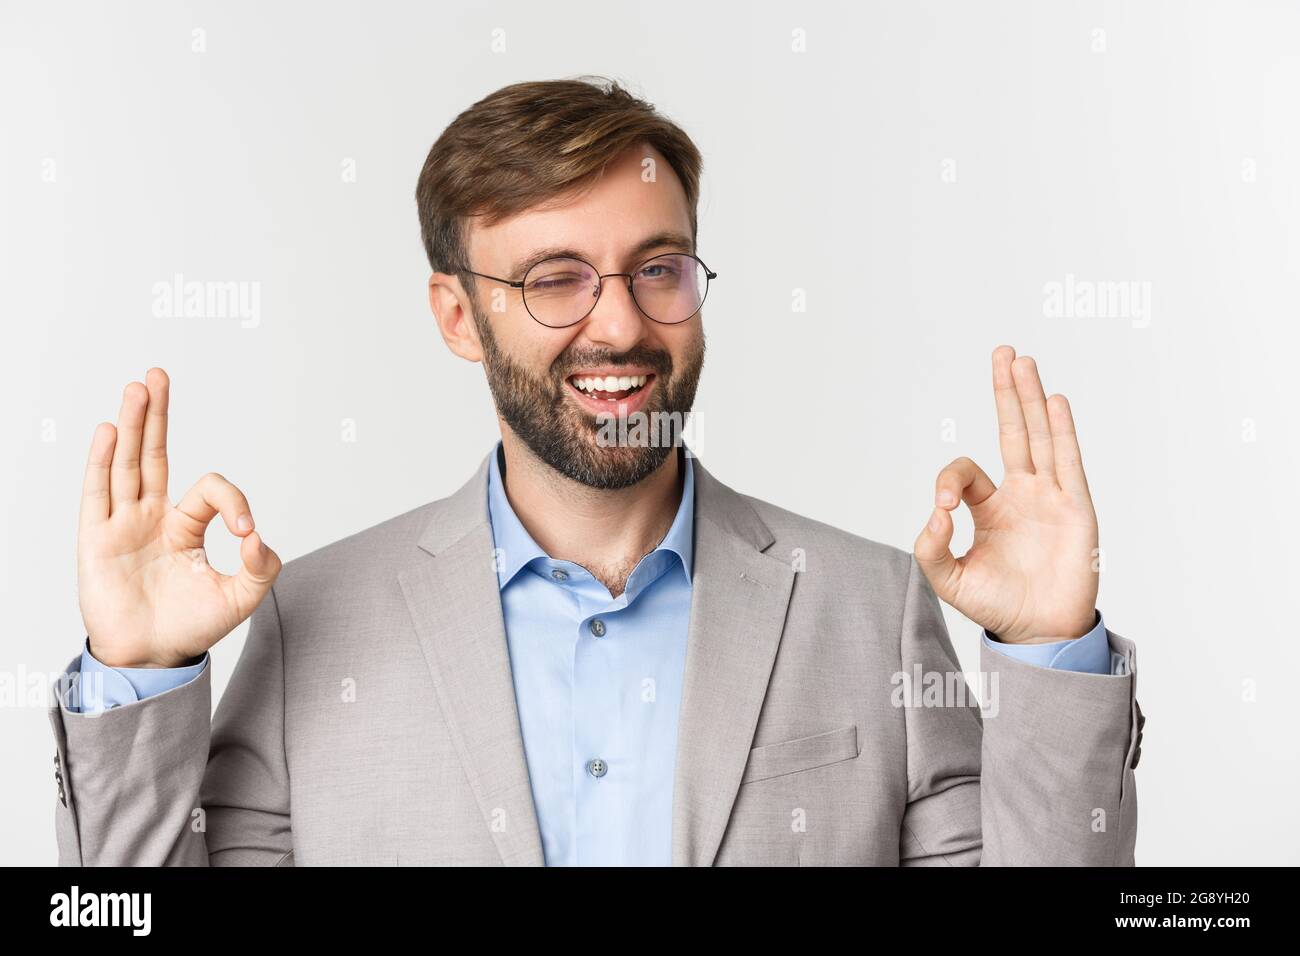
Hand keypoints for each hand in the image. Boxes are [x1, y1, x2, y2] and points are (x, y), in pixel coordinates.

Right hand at [77, 369, 280, 667]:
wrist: (153, 660)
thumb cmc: (192, 627)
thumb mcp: (242, 597)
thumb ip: (261, 566)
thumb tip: (259, 537)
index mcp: (185, 527)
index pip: (210, 491)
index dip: (234, 504)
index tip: (247, 535)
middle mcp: (151, 518)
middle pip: (153, 455)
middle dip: (156, 416)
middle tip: (158, 375)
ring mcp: (122, 526)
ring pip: (127, 465)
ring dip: (133, 425)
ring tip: (138, 387)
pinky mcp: (97, 541)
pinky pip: (99, 494)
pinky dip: (104, 461)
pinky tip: (111, 431)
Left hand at [913, 346, 1098, 643]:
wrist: (1038, 634)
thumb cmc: (996, 606)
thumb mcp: (948, 579)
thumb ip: (930, 548)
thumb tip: (934, 515)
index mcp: (989, 508)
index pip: (965, 473)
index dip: (949, 482)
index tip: (943, 512)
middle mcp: (1022, 494)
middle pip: (1014, 432)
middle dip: (1007, 393)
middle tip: (1003, 353)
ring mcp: (1050, 498)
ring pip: (1041, 438)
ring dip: (1031, 399)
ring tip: (1023, 361)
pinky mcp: (1075, 509)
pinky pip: (1067, 463)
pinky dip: (1061, 431)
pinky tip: (1053, 400)